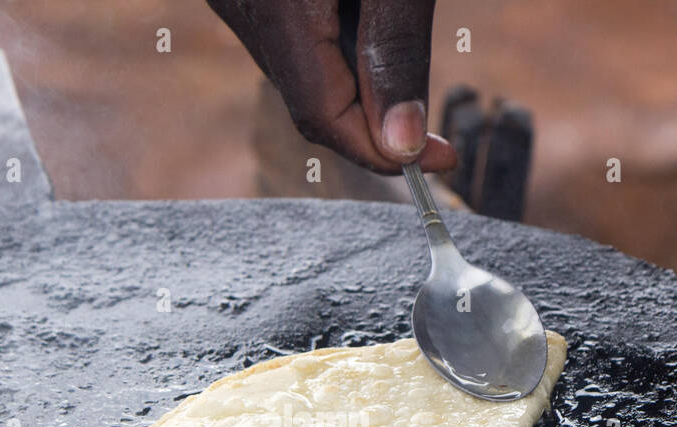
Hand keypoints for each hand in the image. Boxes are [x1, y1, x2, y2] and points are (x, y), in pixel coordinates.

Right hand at [208, 0, 457, 174]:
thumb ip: (395, 53)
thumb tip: (401, 146)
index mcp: (275, 4)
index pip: (320, 114)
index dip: (380, 151)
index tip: (439, 161)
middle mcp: (237, 4)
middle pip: (308, 100)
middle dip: (371, 124)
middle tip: (433, 140)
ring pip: (298, 74)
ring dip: (355, 86)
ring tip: (402, 56)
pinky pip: (289, 41)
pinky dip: (334, 52)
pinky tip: (367, 24)